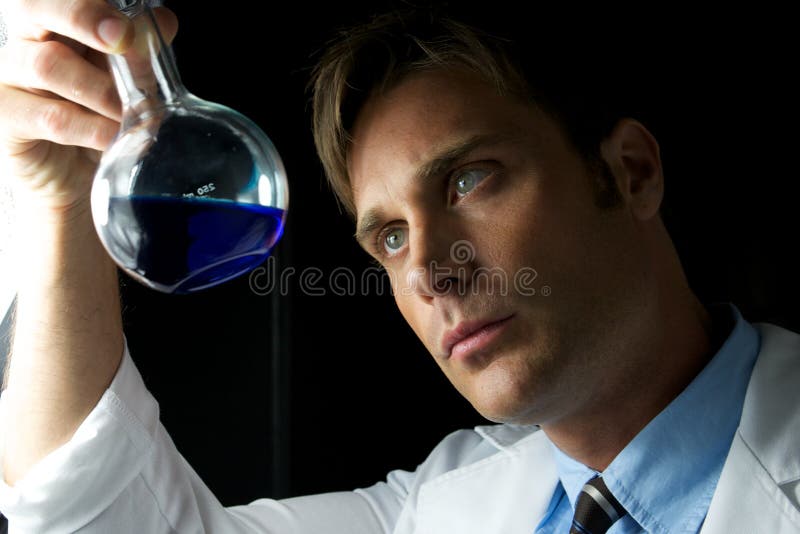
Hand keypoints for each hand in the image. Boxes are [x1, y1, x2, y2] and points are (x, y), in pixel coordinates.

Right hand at [0, 0, 176, 213]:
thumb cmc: (99, 123)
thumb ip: (140, 53)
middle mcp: (26, 44)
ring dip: (101, 90)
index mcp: (55, 26)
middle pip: (34, 7)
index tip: (126, 18)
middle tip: (121, 38)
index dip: (90, 1)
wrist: (78, 180)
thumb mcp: (128, 85)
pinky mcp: (7, 120)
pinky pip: (50, 117)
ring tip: (132, 114)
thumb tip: (161, 20)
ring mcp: (10, 80)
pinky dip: (90, 127)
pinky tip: (113, 137)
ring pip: (47, 64)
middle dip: (82, 16)